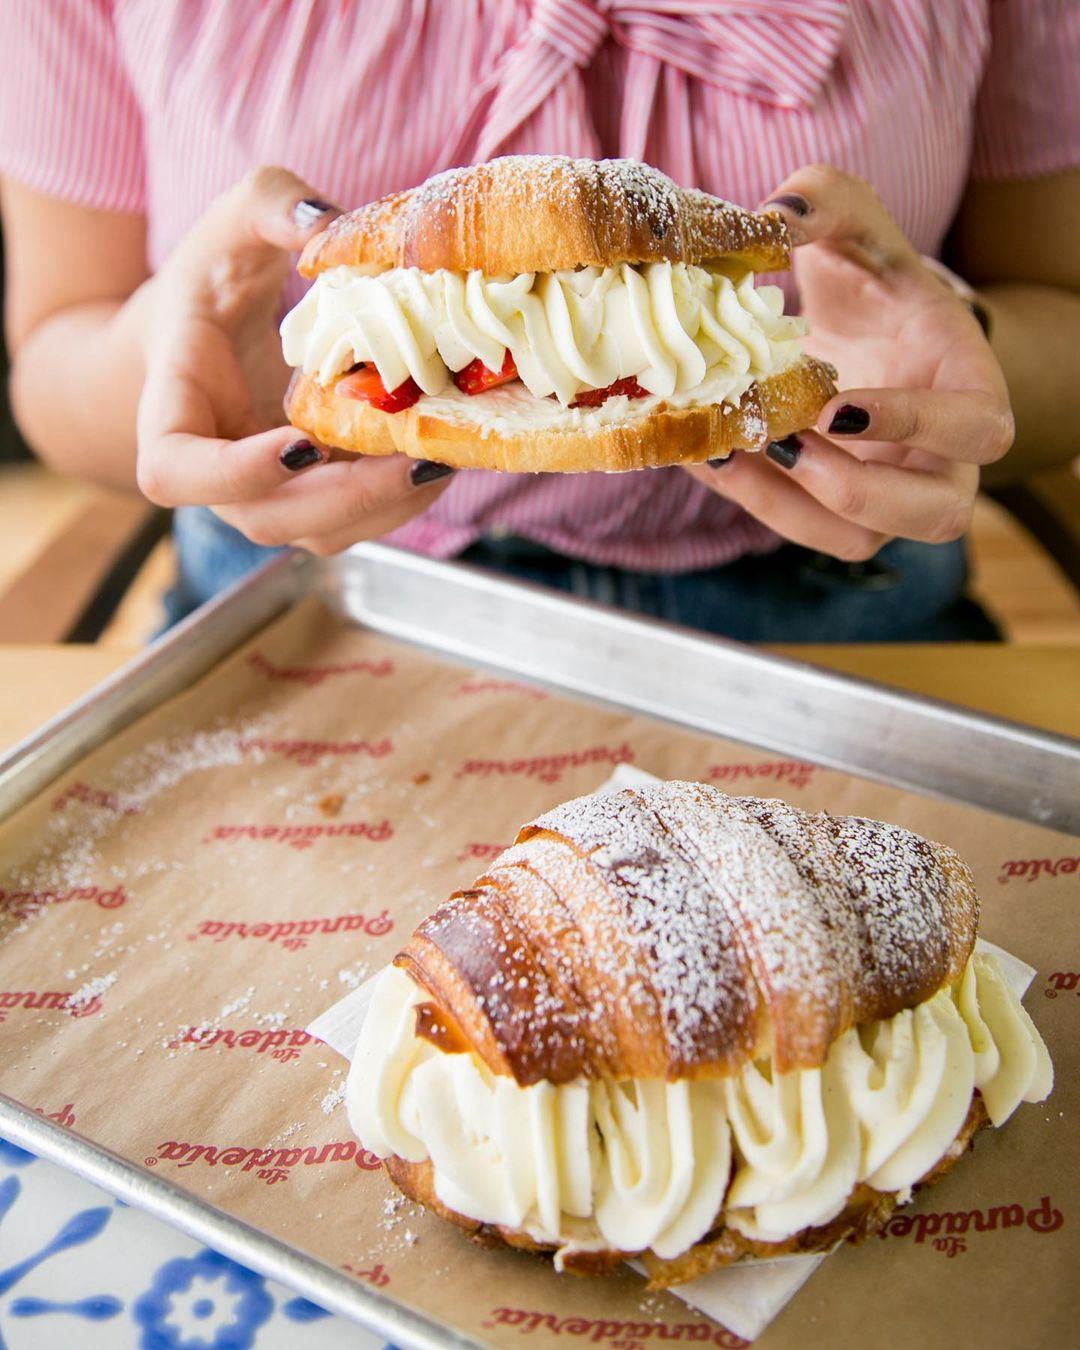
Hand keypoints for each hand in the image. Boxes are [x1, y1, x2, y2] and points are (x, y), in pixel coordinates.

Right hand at [135, 167, 452, 553]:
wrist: (194, 340)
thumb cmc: (207, 281)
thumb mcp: (232, 224)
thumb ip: (272, 205)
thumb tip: (328, 223)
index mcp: (173, 409)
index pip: (175, 471)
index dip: (234, 474)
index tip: (300, 443)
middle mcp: (214, 472)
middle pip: (267, 519)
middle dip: (347, 498)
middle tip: (416, 459)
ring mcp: (265, 493)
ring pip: (318, 533)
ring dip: (384, 509)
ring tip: (443, 458)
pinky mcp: (310, 497)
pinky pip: (352, 521)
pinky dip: (399, 501)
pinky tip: (442, 457)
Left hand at [686, 166, 1013, 560]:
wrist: (860, 336)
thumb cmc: (873, 285)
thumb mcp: (858, 232)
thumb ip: (827, 204)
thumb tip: (774, 216)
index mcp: (970, 390)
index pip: (979, 428)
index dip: (917, 424)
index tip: (838, 405)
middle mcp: (942, 460)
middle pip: (934, 515)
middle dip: (855, 490)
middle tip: (782, 444)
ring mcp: (890, 499)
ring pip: (855, 539)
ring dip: (785, 507)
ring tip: (723, 449)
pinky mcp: (832, 514)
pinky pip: (796, 528)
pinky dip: (744, 498)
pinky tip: (699, 453)